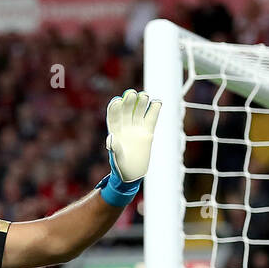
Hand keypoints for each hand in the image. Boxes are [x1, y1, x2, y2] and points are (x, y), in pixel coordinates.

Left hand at [99, 89, 161, 206]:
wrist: (133, 174)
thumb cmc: (121, 168)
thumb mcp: (117, 159)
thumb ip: (115, 148)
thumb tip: (111, 139)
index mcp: (115, 131)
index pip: (114, 116)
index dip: (115, 108)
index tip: (117, 101)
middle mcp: (125, 127)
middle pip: (127, 110)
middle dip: (129, 102)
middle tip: (132, 94)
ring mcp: (137, 128)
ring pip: (139, 111)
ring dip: (142, 102)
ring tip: (145, 96)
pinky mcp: (148, 131)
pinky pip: (151, 118)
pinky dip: (154, 110)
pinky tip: (158, 102)